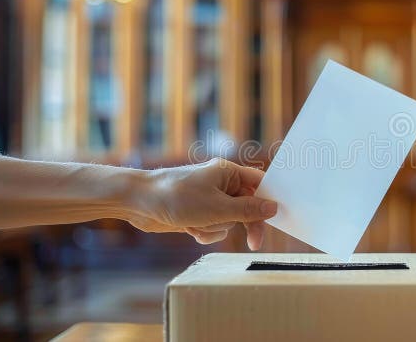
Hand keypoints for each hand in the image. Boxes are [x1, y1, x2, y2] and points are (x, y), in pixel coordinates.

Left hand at [128, 158, 276, 249]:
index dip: (269, 200)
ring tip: (199, 224)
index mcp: (227, 172)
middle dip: (244, 223)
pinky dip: (205, 232)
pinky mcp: (196, 212)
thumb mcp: (218, 208)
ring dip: (217, 228)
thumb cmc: (177, 198)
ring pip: (228, 220)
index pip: (259, 183)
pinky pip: (212, 226)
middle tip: (254, 243)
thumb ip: (248, 210)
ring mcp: (207, 198)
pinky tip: (190, 229)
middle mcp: (219, 183)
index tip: (277, 218)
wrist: (138, 203)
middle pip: (246, 205)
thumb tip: (273, 207)